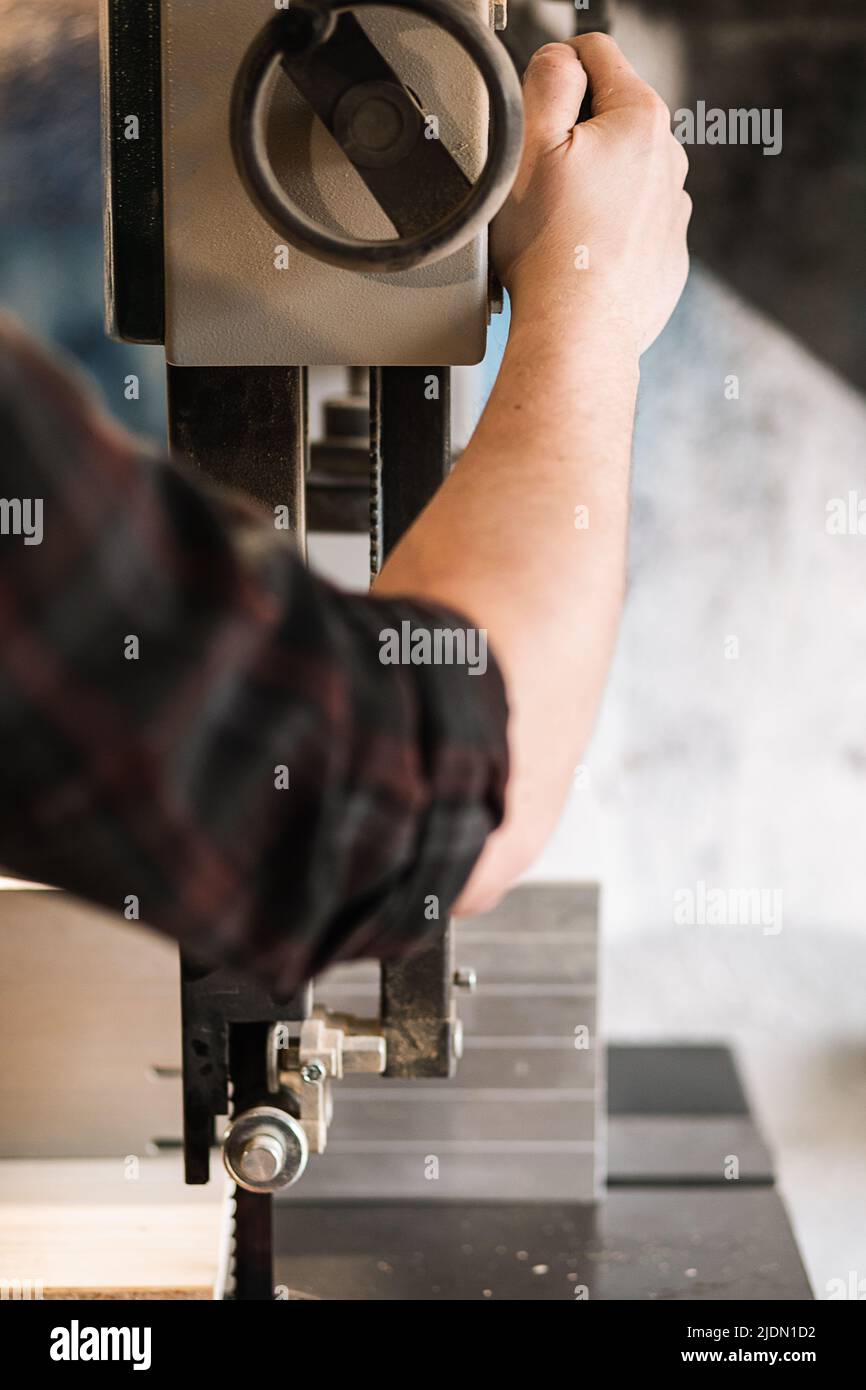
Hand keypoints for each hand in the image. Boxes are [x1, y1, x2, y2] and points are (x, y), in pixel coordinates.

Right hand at [491, 33, 690, 355]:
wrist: (577, 335)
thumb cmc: (548, 248)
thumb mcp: (527, 143)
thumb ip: (548, 78)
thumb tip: (562, 58)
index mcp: (640, 119)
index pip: (597, 53)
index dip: (556, 68)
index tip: (535, 112)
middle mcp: (670, 160)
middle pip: (613, 118)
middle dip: (576, 138)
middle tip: (539, 184)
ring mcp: (673, 212)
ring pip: (625, 175)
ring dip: (594, 188)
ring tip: (558, 229)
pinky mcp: (667, 258)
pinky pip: (633, 228)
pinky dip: (608, 235)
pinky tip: (580, 258)